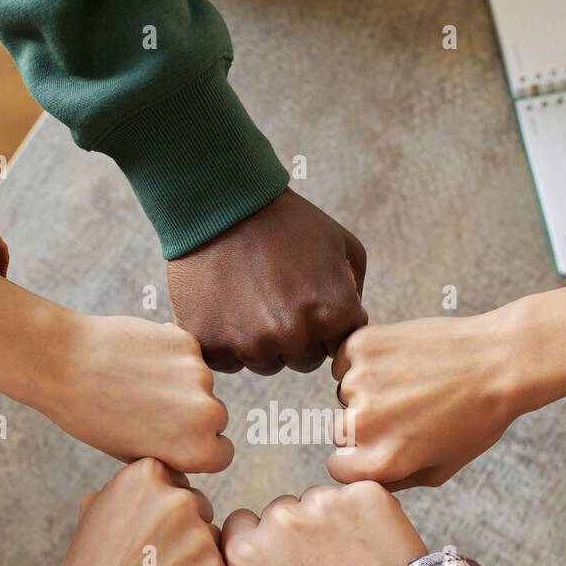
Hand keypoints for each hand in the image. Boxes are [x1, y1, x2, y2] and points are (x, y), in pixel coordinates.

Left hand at [0, 267, 232, 472]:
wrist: (63, 363)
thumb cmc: (91, 417)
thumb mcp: (133, 455)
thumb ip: (172, 456)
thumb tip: (191, 459)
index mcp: (198, 451)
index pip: (222, 453)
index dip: (199, 446)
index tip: (175, 438)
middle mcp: (208, 414)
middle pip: (215, 417)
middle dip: (191, 413)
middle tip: (149, 407)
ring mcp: (200, 374)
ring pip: (200, 383)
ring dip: (179, 382)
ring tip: (136, 381)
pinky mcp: (188, 342)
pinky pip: (188, 353)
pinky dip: (169, 355)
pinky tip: (136, 357)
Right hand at [0, 458, 227, 565]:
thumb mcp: (96, 508)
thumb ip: (130, 488)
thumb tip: (154, 477)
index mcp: (146, 475)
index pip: (175, 482)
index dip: (161, 510)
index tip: (145, 533)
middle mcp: (178, 499)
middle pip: (198, 508)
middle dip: (183, 532)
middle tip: (152, 561)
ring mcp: (199, 535)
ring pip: (210, 539)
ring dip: (194, 558)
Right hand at [167, 188, 366, 374]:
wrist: (221, 202)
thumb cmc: (285, 219)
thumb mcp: (339, 241)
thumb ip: (354, 287)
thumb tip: (353, 321)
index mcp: (333, 313)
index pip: (339, 346)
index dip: (325, 324)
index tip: (307, 298)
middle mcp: (294, 336)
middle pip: (303, 360)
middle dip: (296, 336)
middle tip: (276, 297)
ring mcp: (250, 344)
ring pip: (266, 363)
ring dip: (261, 341)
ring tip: (249, 297)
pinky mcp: (211, 345)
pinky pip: (229, 361)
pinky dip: (226, 342)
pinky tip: (224, 306)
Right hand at [221, 482, 425, 565]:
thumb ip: (266, 563)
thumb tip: (270, 538)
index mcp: (248, 552)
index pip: (240, 522)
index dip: (261, 536)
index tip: (283, 552)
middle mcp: (278, 521)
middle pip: (282, 508)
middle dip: (301, 528)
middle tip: (330, 564)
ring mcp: (320, 502)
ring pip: (320, 499)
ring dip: (334, 518)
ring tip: (358, 558)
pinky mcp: (361, 492)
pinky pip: (358, 493)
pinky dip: (368, 512)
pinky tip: (378, 544)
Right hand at [328, 288, 565, 489]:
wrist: (500, 360)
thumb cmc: (477, 418)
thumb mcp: (440, 469)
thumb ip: (394, 481)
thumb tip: (361, 478)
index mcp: (381, 461)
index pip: (338, 468)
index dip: (359, 458)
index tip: (380, 443)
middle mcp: (364, 424)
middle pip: (340, 431)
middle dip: (364, 424)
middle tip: (404, 409)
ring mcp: (360, 381)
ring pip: (345, 393)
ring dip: (368, 389)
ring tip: (412, 382)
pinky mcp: (361, 345)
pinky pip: (346, 360)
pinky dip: (365, 360)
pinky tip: (402, 361)